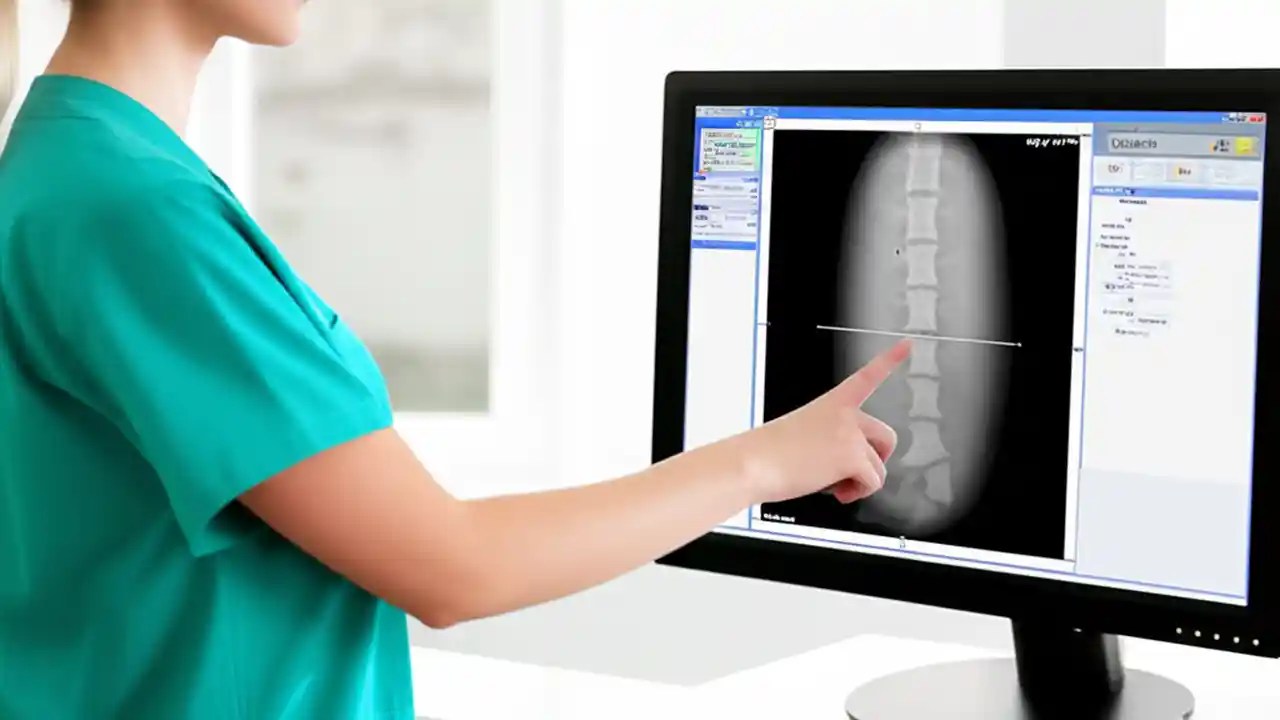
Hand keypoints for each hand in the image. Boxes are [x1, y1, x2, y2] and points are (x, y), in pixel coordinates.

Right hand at [738, 340, 910, 504]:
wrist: (753, 463)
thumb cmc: (768, 453)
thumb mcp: (803, 433)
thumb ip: (831, 439)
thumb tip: (846, 470)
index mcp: (832, 402)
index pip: (867, 376)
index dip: (890, 358)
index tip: (907, 343)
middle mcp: (846, 414)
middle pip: (887, 437)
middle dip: (876, 459)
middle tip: (854, 472)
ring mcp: (851, 435)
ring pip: (879, 466)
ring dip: (860, 481)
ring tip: (834, 484)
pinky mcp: (853, 457)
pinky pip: (873, 483)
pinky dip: (857, 493)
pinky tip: (836, 491)